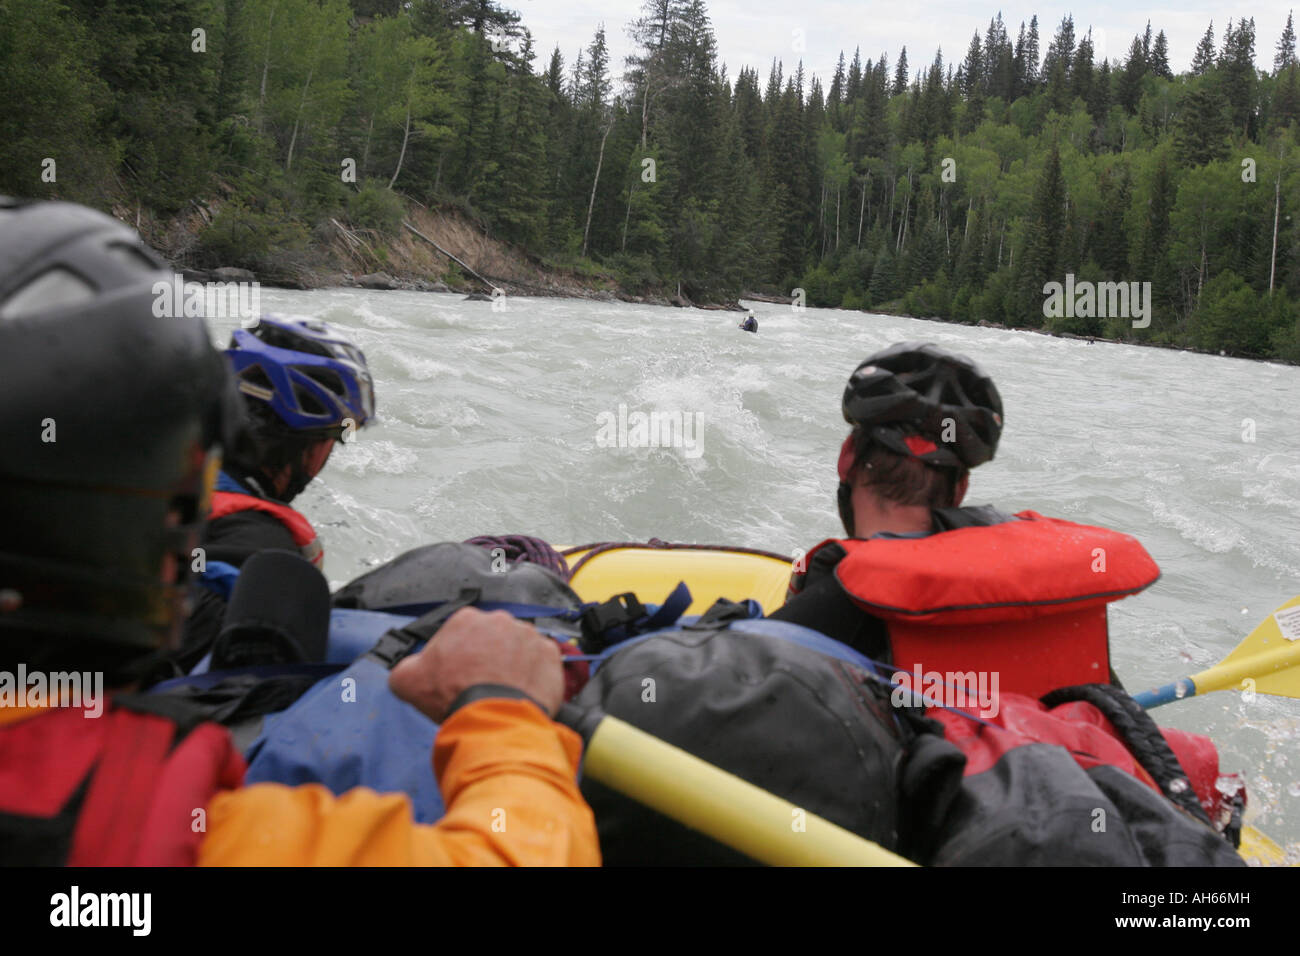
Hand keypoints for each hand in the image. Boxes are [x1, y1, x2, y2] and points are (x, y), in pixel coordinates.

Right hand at [388, 608, 564, 721]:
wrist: (492, 718)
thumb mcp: (407, 681)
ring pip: (519, 647)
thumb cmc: (453, 696)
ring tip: (505, 689)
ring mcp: (528, 636)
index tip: (459, 671)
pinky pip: (542, 661)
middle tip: (483, 681)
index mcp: (466, 620)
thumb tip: (410, 669)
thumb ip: (406, 667)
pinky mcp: (550, 655)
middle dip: (488, 655)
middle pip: (493, 637)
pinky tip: (523, 691)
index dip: (459, 654)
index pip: (462, 631)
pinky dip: (535, 674)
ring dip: (513, 663)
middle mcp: (500, 620)